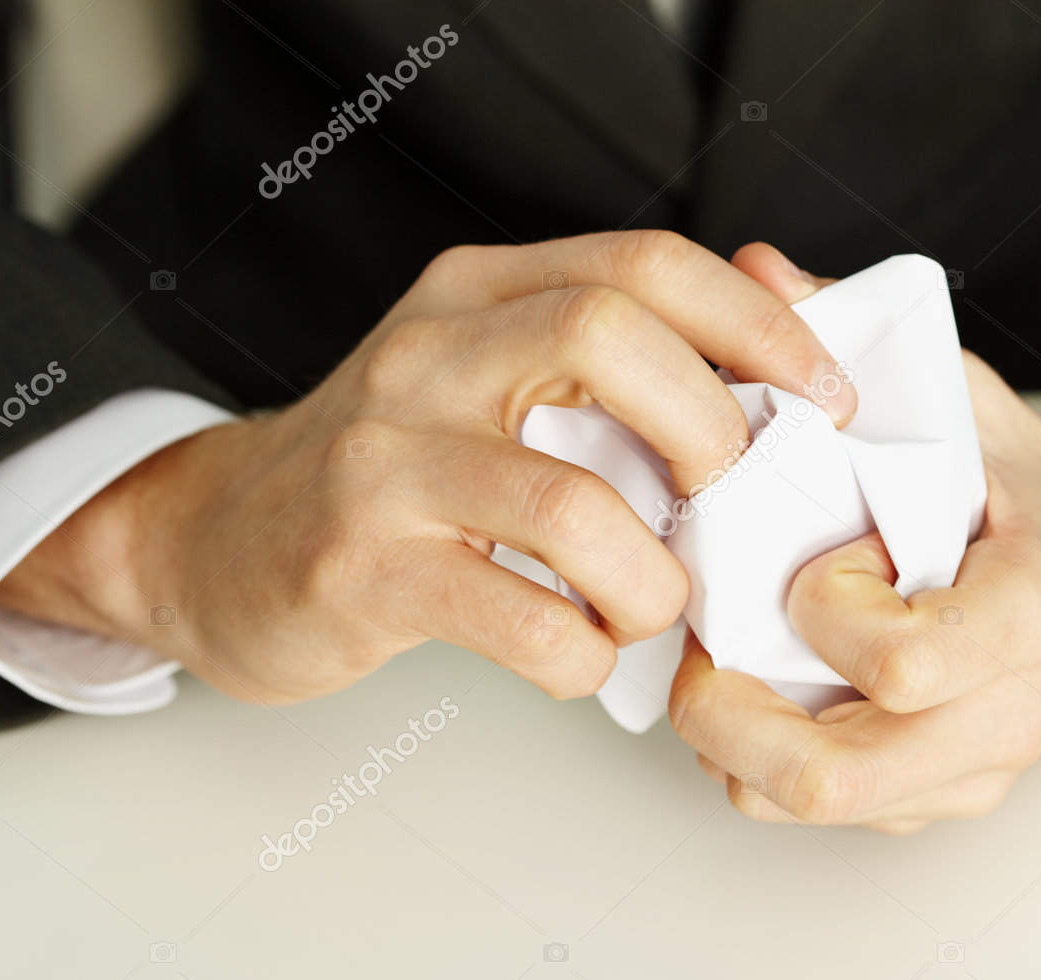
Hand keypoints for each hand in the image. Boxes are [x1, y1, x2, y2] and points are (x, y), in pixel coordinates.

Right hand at [0, 231, 852, 704]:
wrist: (217, 547)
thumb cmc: (391, 475)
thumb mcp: (482, 380)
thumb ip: (604, 364)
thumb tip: (773, 364)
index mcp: (475, 295)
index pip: (644, 264)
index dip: (759, 329)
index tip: (823, 403)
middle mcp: (426, 355)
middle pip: (609, 339)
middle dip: (711, 433)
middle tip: (729, 506)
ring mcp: (383, 461)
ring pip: (573, 502)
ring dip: (653, 578)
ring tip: (651, 607)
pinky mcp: (359, 569)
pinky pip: (518, 619)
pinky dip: (582, 654)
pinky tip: (578, 653)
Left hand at [671, 250, 1040, 831]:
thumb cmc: (1037, 500)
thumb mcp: (971, 403)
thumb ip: (867, 345)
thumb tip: (756, 269)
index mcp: (1035, 610)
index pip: (905, 659)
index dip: (824, 608)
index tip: (817, 557)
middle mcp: (1005, 714)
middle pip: (828, 775)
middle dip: (726, 711)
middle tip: (708, 640)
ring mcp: (968, 773)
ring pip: (799, 802)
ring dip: (728, 734)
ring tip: (732, 654)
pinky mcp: (933, 802)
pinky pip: (811, 805)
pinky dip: (759, 751)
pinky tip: (773, 678)